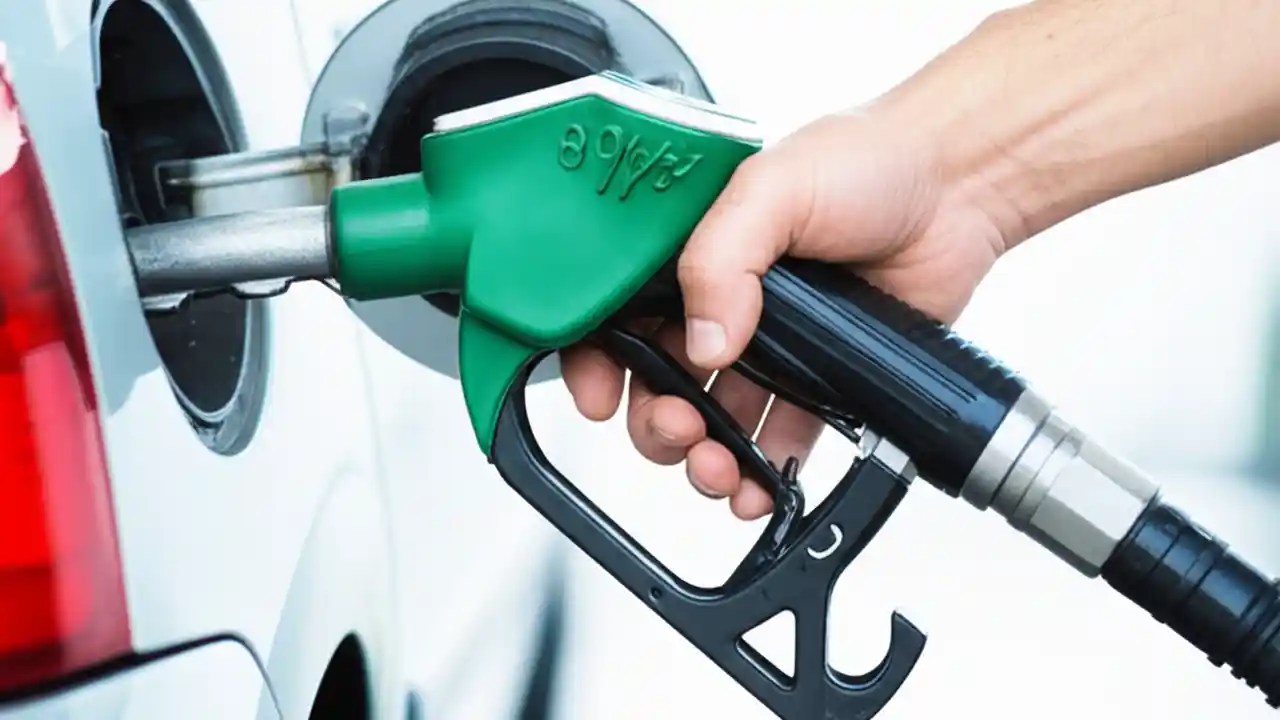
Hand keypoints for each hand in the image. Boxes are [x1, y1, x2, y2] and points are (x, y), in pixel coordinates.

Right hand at [560, 107, 1009, 519]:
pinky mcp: (818, 376)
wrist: (959, 186)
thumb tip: (703, 343)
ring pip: (711, 420)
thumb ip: (721, 258)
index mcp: (687, 249)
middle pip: (657, 382)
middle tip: (678, 430)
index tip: (602, 397)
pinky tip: (759, 486)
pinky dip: (760, 472)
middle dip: (656, 422)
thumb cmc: (868, 160)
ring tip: (718, 469)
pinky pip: (776, 437)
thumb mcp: (773, 186)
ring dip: (703, 457)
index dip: (597, 362)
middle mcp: (719, 299)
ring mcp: (767, 343)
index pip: (614, 314)